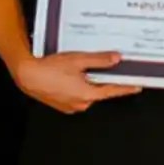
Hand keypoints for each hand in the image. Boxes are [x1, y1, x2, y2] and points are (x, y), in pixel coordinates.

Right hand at [13, 51, 141, 113]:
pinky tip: (69, 74)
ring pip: (86, 92)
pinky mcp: (61, 103)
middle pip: (99, 90)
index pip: (113, 91)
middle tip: (102, 66)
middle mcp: (81, 103)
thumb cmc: (49, 70)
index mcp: (88, 94)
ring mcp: (70, 105)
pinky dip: (77, 85)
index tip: (136, 86)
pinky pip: (75, 94)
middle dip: (101, 79)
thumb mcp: (78, 60)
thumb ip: (99, 60)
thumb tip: (115, 59)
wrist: (27, 76)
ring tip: (79, 68)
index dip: (126, 87)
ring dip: (87, 81)